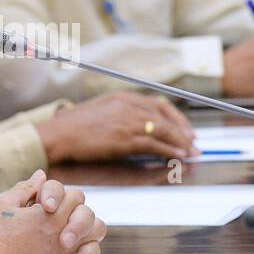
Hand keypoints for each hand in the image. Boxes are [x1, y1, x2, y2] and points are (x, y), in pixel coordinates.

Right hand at [35, 92, 197, 162]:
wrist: (59, 134)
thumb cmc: (74, 125)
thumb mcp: (102, 110)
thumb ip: (122, 112)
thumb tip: (138, 124)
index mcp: (124, 96)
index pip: (159, 104)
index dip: (176, 118)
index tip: (186, 128)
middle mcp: (129, 105)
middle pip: (165, 117)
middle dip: (183, 131)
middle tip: (194, 143)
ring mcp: (128, 121)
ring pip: (164, 130)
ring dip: (181, 143)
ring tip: (191, 153)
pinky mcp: (125, 139)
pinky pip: (154, 144)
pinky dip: (169, 150)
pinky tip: (177, 156)